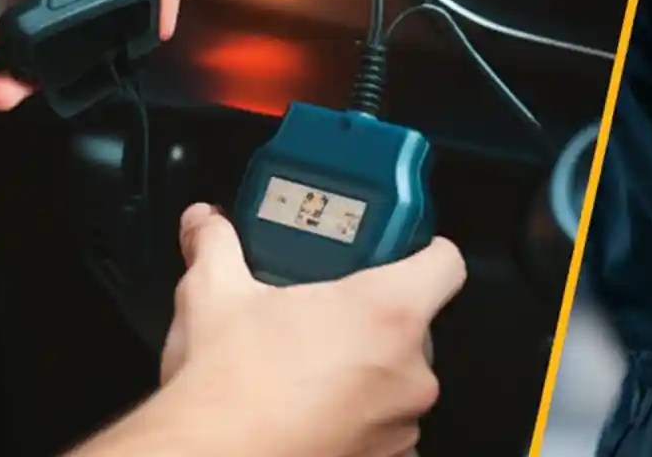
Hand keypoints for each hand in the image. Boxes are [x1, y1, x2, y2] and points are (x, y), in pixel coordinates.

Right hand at [160, 204, 465, 455]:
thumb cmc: (225, 391)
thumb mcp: (214, 298)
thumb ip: (218, 246)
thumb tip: (206, 222)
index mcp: (386, 313)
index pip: (445, 264)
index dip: (426, 253)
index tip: (402, 254)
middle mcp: (410, 371)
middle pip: (416, 327)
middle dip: (377, 323)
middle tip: (329, 321)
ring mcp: (404, 423)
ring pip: (400, 382)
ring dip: (369, 376)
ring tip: (313, 374)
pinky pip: (388, 430)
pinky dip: (361, 422)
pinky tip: (316, 416)